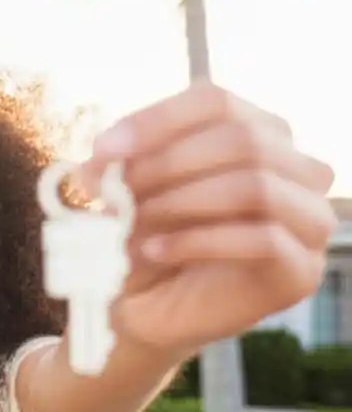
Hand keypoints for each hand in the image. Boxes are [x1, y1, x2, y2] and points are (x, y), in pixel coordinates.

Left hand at [81, 81, 336, 354]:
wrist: (144, 310)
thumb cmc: (141, 240)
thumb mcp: (127, 194)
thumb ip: (125, 166)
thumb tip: (106, 156)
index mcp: (257, 132)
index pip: (216, 101)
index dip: (157, 120)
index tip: (104, 149)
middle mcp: (296, 168)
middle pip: (241, 138)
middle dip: (167, 162)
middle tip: (116, 190)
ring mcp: (307, 219)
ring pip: (256, 184)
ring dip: (183, 200)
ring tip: (135, 220)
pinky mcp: (300, 270)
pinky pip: (262, 239)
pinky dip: (197, 241)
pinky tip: (154, 249)